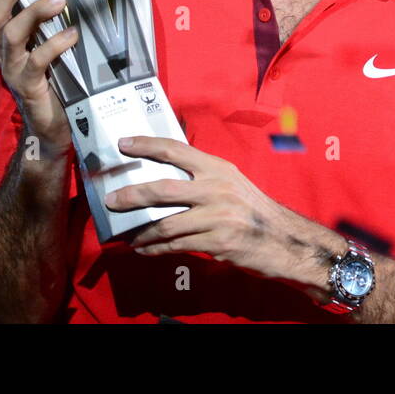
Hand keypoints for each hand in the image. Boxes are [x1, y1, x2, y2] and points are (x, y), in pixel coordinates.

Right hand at [0, 0, 77, 161]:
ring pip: (14, 34)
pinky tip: (73, 35)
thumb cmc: (54, 78)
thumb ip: (52, 21)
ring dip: (36, 13)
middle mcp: (3, 50)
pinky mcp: (28, 86)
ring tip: (60, 0)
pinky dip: (55, 44)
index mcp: (6, 37)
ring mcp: (13, 68)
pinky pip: (37, 60)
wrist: (52, 126)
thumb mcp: (50, 44)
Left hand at [108, 137, 343, 291]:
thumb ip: (203, 179)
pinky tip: (145, 249)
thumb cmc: (252, 210)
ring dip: (141, 231)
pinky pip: (177, 245)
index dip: (147, 145)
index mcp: (218, 168)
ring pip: (166, 224)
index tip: (123, 143)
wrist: (284, 238)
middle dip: (132, 195)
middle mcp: (217, 188)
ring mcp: (217, 216)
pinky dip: (156, 249)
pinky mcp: (218, 242)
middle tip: (111, 200)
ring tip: (126, 236)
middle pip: (163, 189)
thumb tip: (164, 180)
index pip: (176, 149)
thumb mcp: (232, 183)